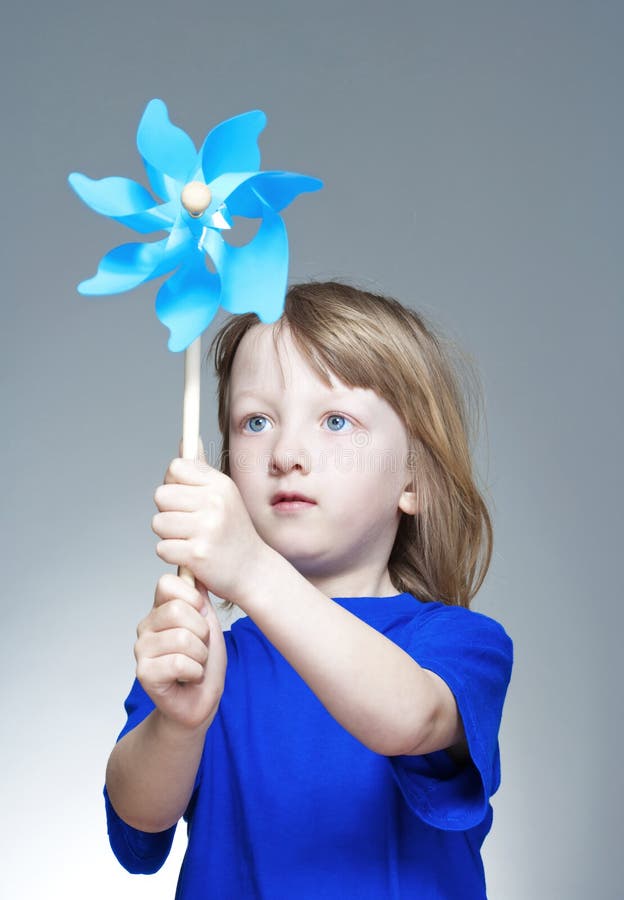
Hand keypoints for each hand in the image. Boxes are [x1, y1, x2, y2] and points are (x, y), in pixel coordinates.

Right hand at [135, 573, 226, 731]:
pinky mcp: (144, 673)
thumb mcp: (208, 623)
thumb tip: (189, 566)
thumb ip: (198, 597)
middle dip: (202, 632)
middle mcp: (146, 626)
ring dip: (200, 655)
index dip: (192, 598)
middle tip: (200, 647)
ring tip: (195, 663)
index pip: (167, 582)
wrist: (200, 701)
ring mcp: (142, 649)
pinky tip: (189, 677)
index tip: (201, 617)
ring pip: (182, 638)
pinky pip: (178, 662)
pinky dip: (194, 672)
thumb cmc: (204, 662)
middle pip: (178, 610)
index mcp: (160, 610)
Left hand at [151, 447, 266, 605]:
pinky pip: (162, 549)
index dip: (174, 484)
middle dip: (168, 511)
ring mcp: (207, 528)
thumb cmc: (233, 531)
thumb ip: (200, 469)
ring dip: (168, 535)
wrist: (253, 570)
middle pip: (161, 495)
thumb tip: (187, 439)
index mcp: (220, 484)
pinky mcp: (197, 554)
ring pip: (158, 523)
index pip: (176, 467)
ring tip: (190, 539)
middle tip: (188, 523)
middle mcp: (215, 502)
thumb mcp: (223, 494)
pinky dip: (172, 555)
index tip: (186, 498)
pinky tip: (191, 555)